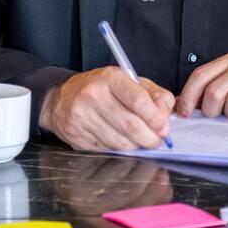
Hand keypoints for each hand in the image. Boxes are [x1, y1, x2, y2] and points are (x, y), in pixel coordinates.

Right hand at [40, 67, 173, 150]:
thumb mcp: (129, 82)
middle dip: (149, 138)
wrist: (61, 99)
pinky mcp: (76, 136)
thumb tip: (165, 119)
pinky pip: (107, 149)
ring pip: (119, 142)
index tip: (164, 128)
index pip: (139, 100)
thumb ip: (155, 96)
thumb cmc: (102, 89)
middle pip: (130, 125)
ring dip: (136, 146)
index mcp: (110, 77)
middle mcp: (93, 95)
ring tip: (140, 141)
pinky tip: (120, 140)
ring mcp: (82, 117)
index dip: (155, 118)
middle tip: (157, 141)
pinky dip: (119, 149)